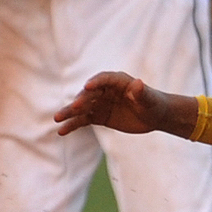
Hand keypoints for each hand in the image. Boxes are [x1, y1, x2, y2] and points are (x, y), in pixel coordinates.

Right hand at [54, 72, 196, 137]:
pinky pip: (83, 120)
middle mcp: (104, 90)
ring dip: (69, 113)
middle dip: (81, 100)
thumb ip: (141, 92)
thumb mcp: (149, 99)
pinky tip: (61, 131)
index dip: (96, 82)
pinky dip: (72, 125)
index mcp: (117, 81)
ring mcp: (100, 103)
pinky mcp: (98, 117)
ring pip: (82, 108)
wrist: (153, 115)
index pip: (103, 79)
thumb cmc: (153, 103)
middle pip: (89, 94)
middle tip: (74, 107)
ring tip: (57, 119)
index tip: (88, 86)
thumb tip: (138, 83)